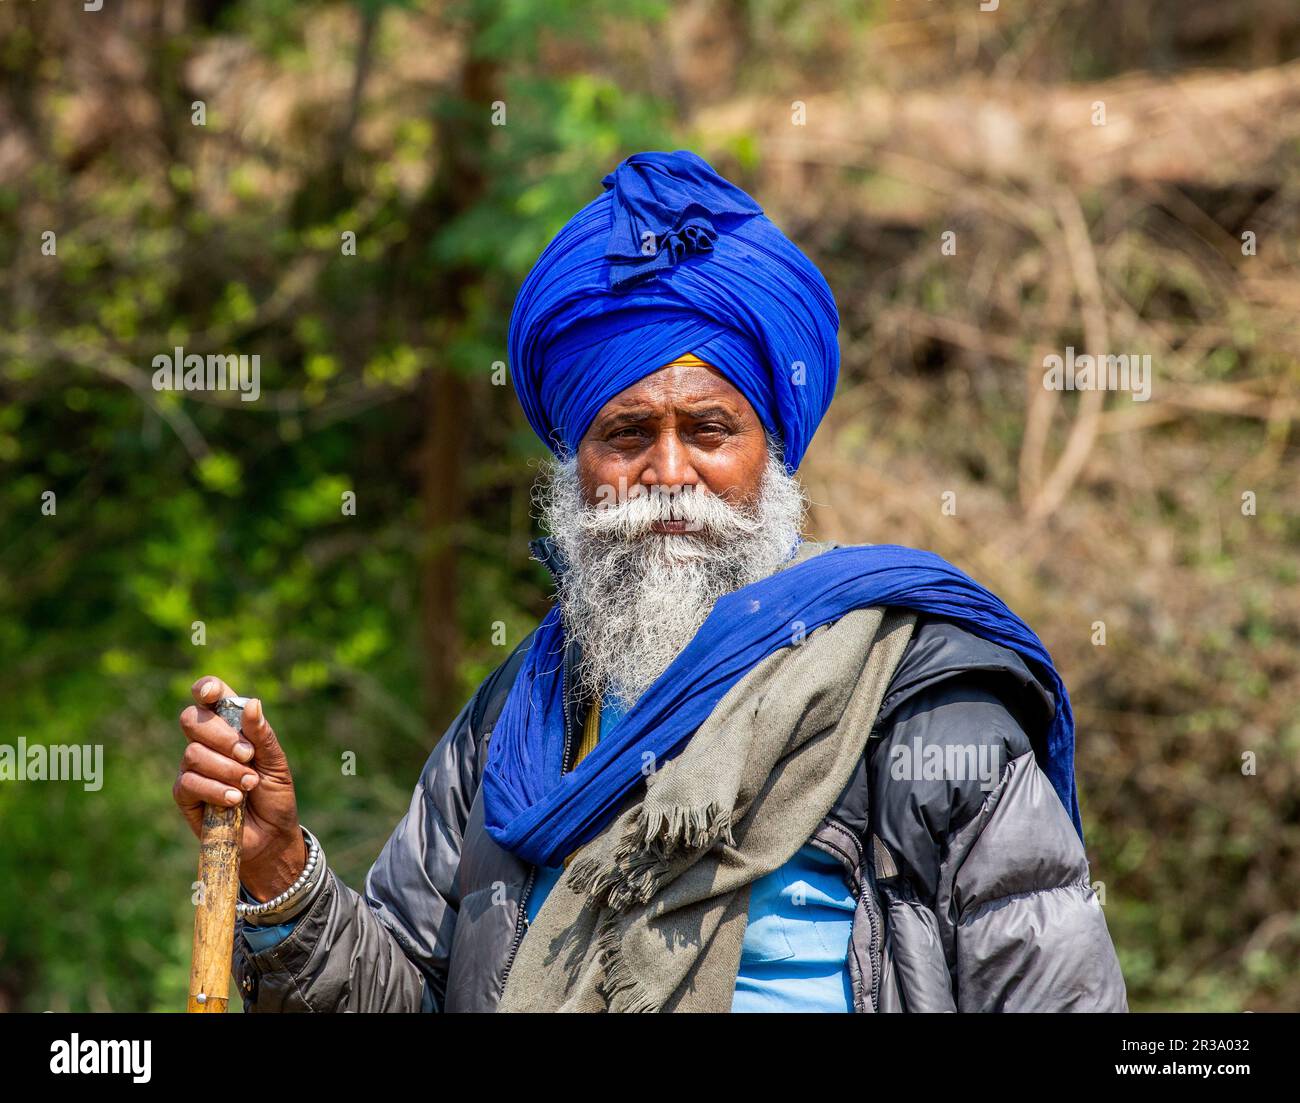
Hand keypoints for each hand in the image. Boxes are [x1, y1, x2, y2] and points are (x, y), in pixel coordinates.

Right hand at [174, 676, 306, 901]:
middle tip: (248, 756)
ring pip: (193, 753)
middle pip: (192, 720)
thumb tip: (251, 704)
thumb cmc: (275, 795)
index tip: (211, 694)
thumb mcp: (277, 764)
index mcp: (231, 727)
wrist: (271, 836)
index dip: (206, 689)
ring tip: (248, 786)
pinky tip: (234, 801)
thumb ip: (263, 736)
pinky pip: (190, 782)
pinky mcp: (185, 794)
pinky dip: (215, 790)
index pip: (210, 698)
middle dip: (222, 736)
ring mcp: (192, 768)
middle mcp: (207, 743)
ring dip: (226, 769)